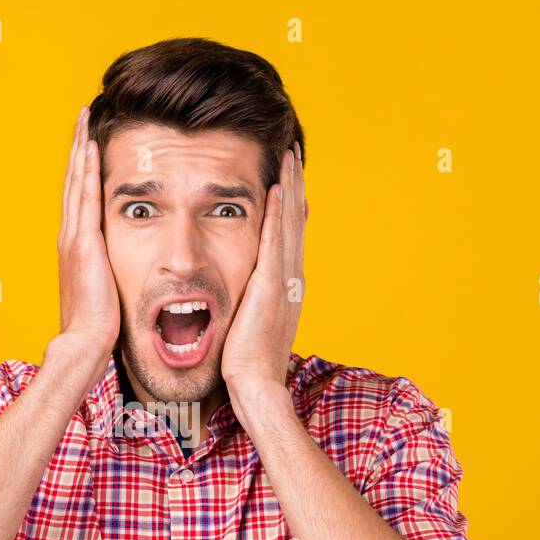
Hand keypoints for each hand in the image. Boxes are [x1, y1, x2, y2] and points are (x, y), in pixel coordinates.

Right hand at [56, 106, 119, 357]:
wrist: (86, 341)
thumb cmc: (99, 325)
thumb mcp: (106, 290)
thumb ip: (111, 272)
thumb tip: (123, 268)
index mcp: (78, 246)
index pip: (80, 196)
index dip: (83, 167)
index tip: (89, 141)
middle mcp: (71, 236)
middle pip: (74, 180)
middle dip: (78, 147)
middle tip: (83, 116)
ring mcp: (74, 238)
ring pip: (77, 181)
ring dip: (80, 149)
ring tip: (85, 119)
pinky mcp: (83, 243)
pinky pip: (85, 198)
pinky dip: (86, 171)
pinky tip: (91, 147)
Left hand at [221, 142, 305, 407]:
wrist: (255, 386)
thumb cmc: (247, 365)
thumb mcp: (251, 325)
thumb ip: (252, 304)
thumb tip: (245, 294)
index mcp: (285, 286)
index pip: (289, 236)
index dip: (290, 205)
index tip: (287, 179)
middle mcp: (291, 278)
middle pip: (295, 221)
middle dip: (294, 186)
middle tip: (293, 154)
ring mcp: (284, 281)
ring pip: (290, 224)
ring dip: (289, 189)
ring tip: (289, 157)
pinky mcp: (272, 286)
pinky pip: (276, 242)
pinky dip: (279, 214)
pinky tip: (276, 190)